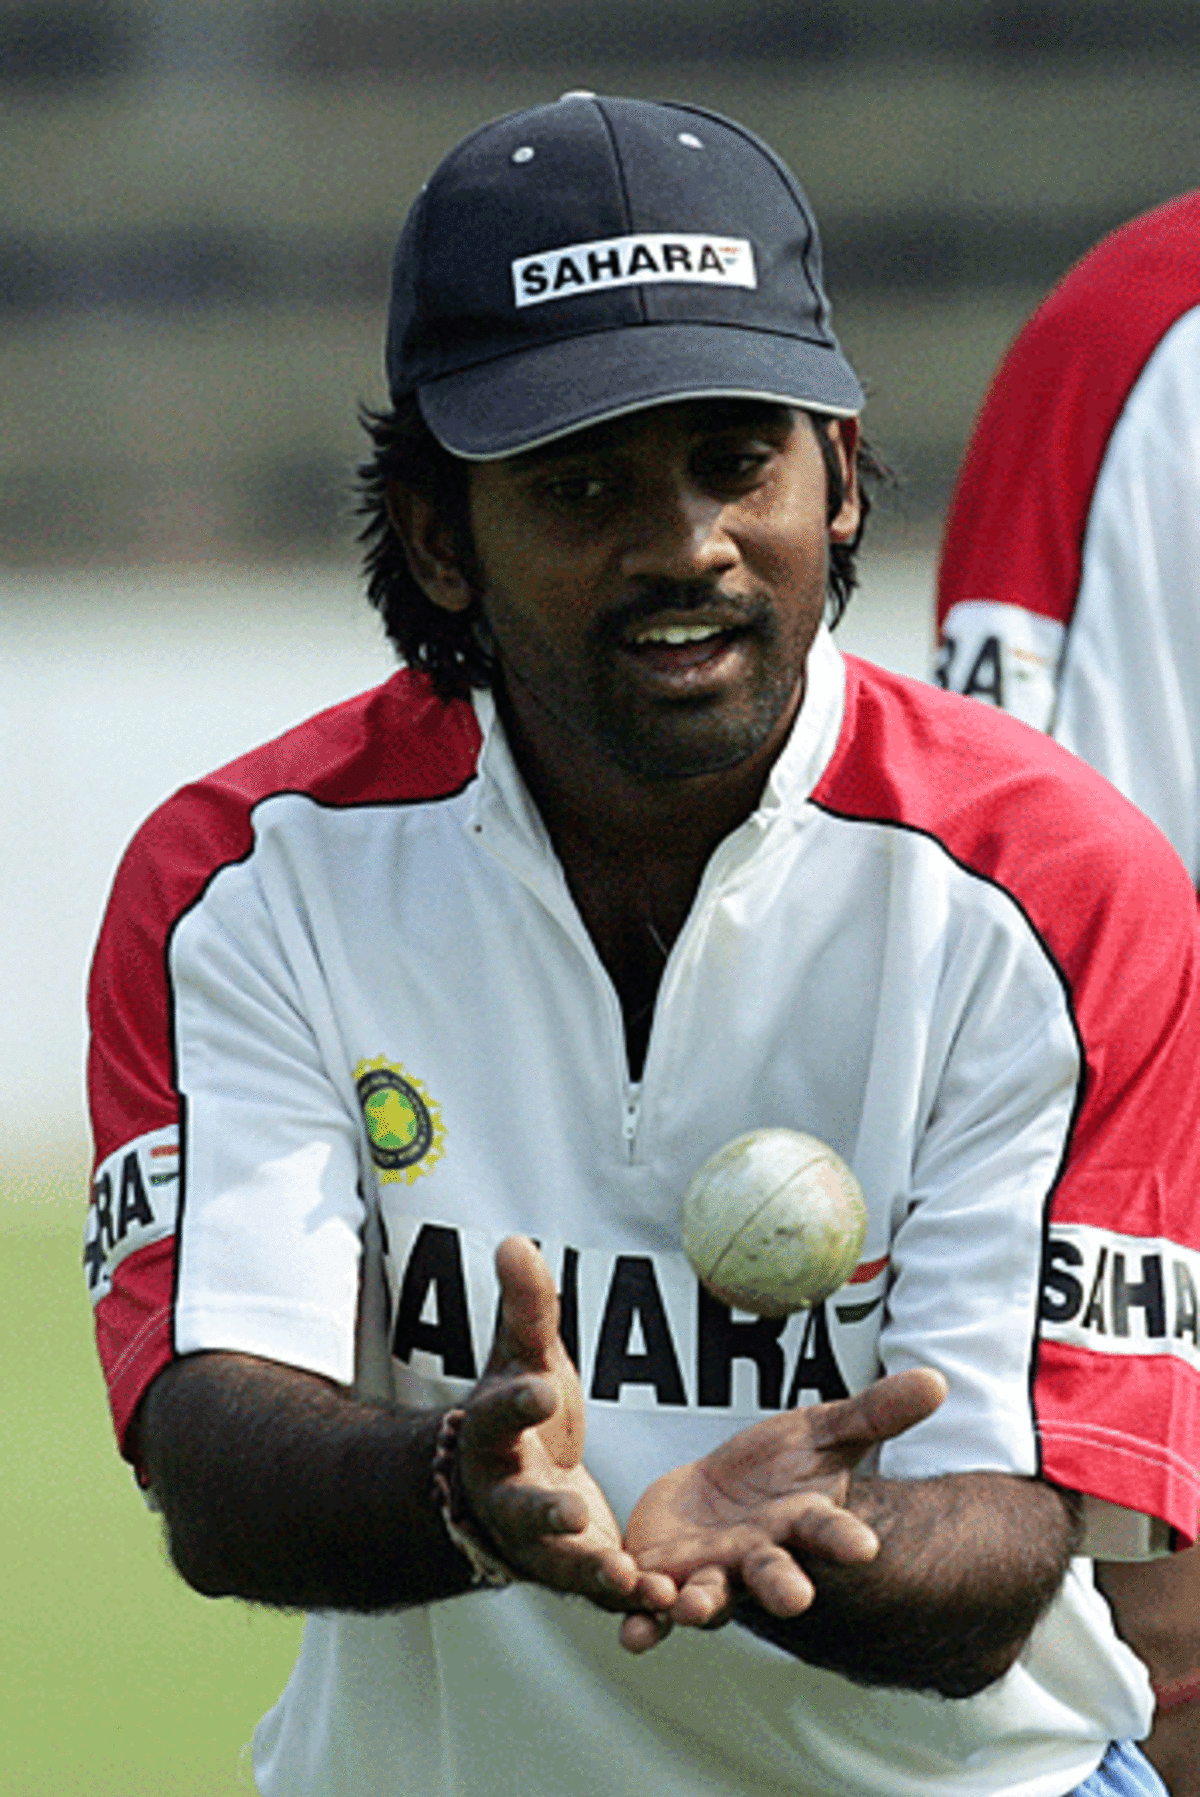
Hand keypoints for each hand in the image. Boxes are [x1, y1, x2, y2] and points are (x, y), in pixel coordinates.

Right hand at [456, 1236, 677, 1615]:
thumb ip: (526, 1307)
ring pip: (563, 1565)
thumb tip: (513, 1239)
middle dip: (546, 1513)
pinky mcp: (579, 1573)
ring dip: (594, 1572)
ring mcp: (541, 1546)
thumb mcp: (524, 1357)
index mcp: (490, 1437)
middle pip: (523, 1509)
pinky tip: (666, 1601)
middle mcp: (508, 1499)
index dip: (518, 1403)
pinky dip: (630, 1601)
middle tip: (571, 1513)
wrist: (499, 1487)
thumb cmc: (520, 1411)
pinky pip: (602, 1592)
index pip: (499, 1416)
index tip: (543, 1389)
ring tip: (629, 1579)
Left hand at [619, 1366, 946, 1651]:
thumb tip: (937, 1380)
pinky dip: (639, 1614)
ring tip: (688, 1605)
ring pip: (709, 1596)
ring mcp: (712, 1574)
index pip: (830, 1532)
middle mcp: (759, 1559)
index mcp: (800, 1524)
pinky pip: (648, 1604)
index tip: (864, 1547)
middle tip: (793, 1599)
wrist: (714, 1499)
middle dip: (781, 1587)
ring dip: (699, 1604)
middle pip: (774, 1576)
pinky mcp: (664, 1578)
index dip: (845, 1539)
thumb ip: (873, 1414)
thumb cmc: (776, 1469)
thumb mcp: (821, 1432)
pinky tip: (629, 1629)